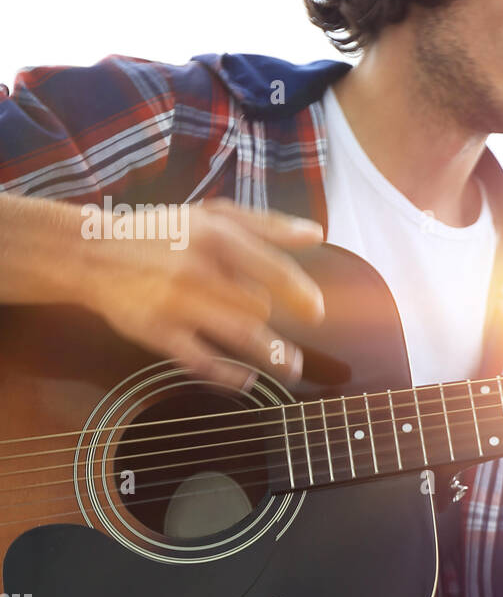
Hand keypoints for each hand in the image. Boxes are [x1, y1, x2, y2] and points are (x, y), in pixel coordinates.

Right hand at [83, 199, 326, 388]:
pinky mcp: (158, 332)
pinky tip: (246, 380)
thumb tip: (315, 234)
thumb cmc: (161, 233)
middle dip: (277, 323)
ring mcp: (178, 303)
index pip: (274, 270)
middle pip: (258, 306)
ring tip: (291, 368)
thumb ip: (266, 224)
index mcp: (216, 236)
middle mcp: (199, 269)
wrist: (90, 252)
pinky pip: (202, 360)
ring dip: (272, 355)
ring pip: (241, 334)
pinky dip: (228, 374)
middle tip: (291, 338)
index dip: (301, 295)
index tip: (317, 313)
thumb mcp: (211, 215)